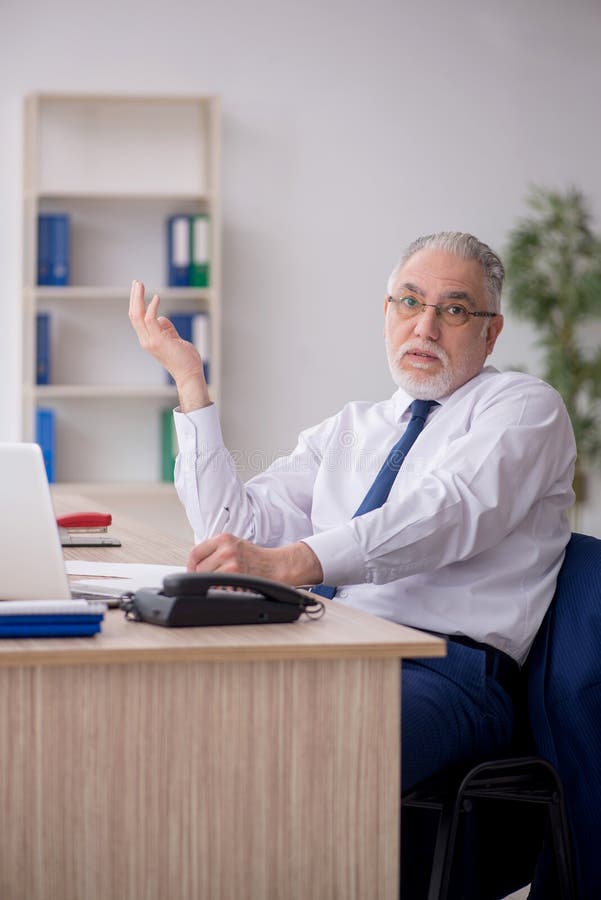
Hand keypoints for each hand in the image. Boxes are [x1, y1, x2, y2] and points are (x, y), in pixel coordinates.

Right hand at [128, 280, 210, 410]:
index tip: (138, 289)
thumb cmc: (185, 359)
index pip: (136, 319)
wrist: (189, 374)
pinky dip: (152, 307)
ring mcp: (151, 341)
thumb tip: (161, 317)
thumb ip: (167, 328)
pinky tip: (157, 297)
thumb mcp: (174, 339)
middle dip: (134, 297)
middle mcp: (146, 340)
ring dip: (138, 297)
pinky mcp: (159, 340)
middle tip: (136, 282)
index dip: (135, 303)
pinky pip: (151, 319)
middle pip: (133, 315)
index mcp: (148, 340)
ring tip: (140, 284)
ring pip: (137, 315)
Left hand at [187, 533, 323, 585]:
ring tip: (226, 581)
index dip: (191, 565)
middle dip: (203, 575)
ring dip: (213, 583)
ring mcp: (230, 563)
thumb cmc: (255, 558)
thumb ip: (214, 551)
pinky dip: (220, 589)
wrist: (275, 566)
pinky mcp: (235, 576)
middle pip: (198, 568)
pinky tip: (231, 585)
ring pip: (206, 579)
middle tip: (214, 578)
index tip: (192, 571)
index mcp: (223, 538)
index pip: (195, 552)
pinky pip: (217, 587)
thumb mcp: (234, 545)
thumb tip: (194, 565)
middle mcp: (226, 549)